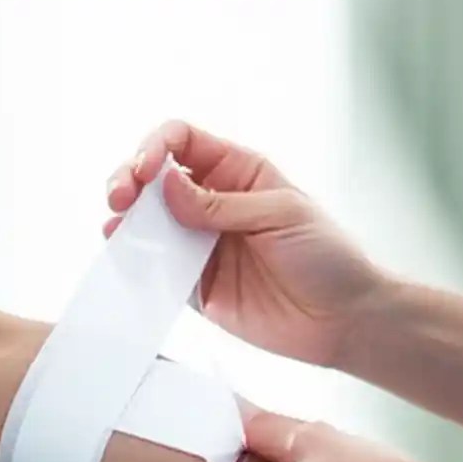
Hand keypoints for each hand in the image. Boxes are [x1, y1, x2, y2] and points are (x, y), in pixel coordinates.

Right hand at [105, 120, 386, 366]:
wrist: (344, 319)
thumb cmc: (328, 257)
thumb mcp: (281, 215)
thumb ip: (220, 203)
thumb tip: (165, 185)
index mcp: (239, 171)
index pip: (183, 141)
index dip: (156, 147)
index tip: (144, 169)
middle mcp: (215, 203)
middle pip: (155, 179)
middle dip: (129, 181)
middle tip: (119, 197)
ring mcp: (203, 244)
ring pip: (149, 223)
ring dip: (127, 222)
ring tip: (118, 230)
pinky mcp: (196, 285)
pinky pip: (157, 270)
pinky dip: (139, 264)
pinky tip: (131, 262)